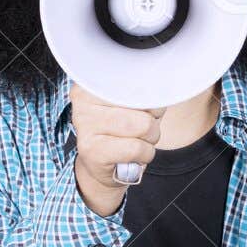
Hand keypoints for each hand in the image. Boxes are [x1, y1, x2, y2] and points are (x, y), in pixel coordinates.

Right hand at [69, 83, 162, 216]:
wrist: (102, 166)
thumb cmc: (122, 130)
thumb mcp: (131, 105)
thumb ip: (142, 92)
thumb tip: (162, 90)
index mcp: (92, 83)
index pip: (135, 81)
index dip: (149, 98)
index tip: (144, 109)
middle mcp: (84, 101)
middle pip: (142, 102)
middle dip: (152, 120)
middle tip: (140, 130)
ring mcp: (85, 126)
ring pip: (143, 125)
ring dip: (150, 138)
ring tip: (138, 142)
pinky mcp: (92, 151)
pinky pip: (137, 148)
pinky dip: (145, 154)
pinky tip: (134, 156)